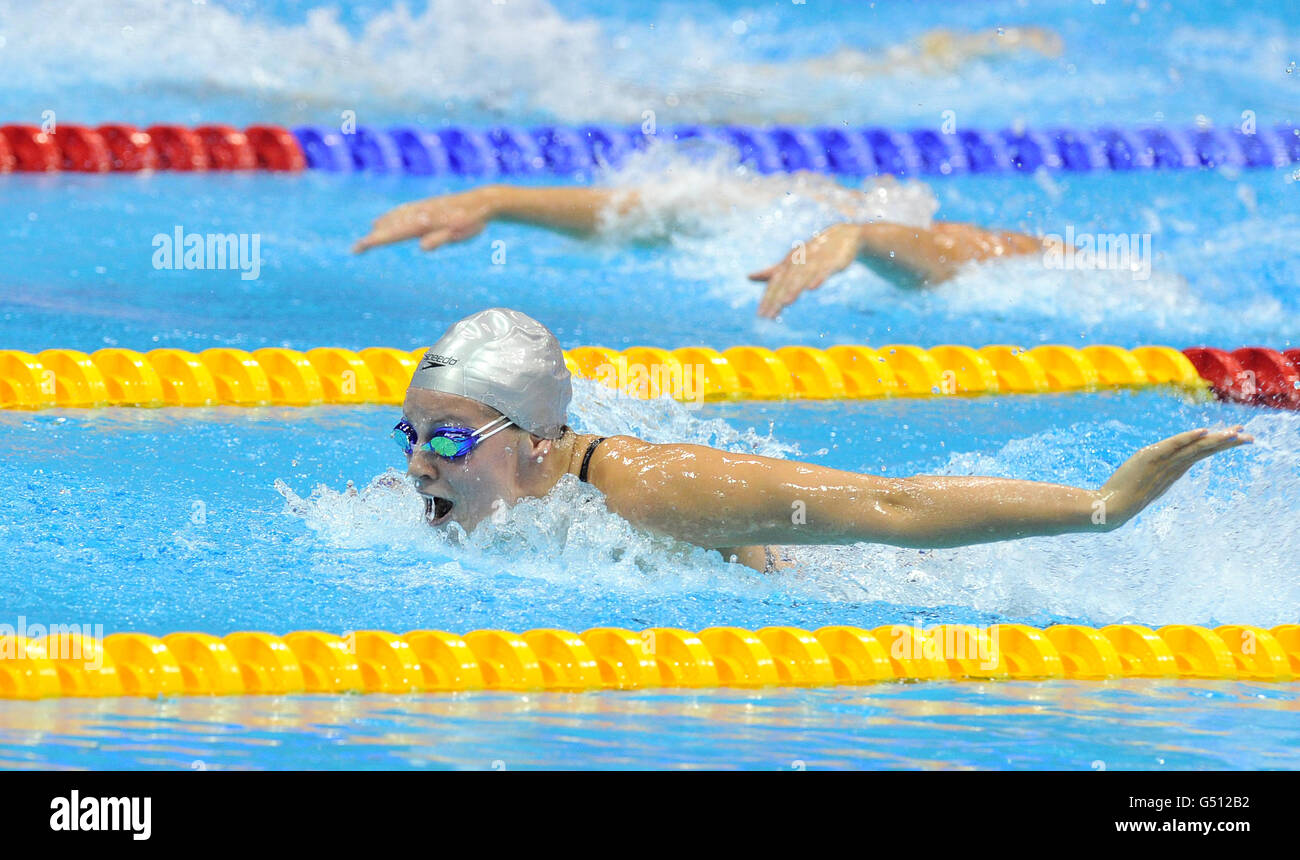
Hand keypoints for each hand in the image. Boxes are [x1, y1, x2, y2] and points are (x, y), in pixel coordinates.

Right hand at [353, 187, 496, 253]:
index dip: (375, 241)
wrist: (482, 200)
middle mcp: (419, 212)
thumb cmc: (472, 221)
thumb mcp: (459, 233)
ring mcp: (422, 207)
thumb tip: (422, 246)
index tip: (359, 247)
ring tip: (369, 235)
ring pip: (396, 216)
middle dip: (374, 236)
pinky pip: (403, 211)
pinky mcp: (427, 206)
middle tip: (356, 249)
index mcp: (424, 221)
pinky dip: (391, 216)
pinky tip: (387, 219)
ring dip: (381, 225)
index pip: (394, 233)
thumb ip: (441, 238)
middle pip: (391, 225)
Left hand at [749, 222, 862, 317]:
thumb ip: (771, 271)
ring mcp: (816, 260)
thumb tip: (749, 277)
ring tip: (786, 303)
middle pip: (786, 281)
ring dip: (794, 288)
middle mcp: (799, 260)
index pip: (775, 282)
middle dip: (777, 297)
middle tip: (768, 314)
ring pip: (803, 276)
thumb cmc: (813, 252)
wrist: (843, 236)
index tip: (761, 315)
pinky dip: (818, 278)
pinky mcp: (833, 261)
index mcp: (788, 262)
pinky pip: (825, 270)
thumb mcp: (791, 262)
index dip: (768, 298)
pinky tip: (813, 287)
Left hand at [1096, 427, 1251, 527]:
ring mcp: (1162, 464)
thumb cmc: (1121, 500)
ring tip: (1237, 433)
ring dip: (1216, 439)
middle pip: (1203, 452)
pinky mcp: (1149, 459)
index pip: (1199, 455)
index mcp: (1172, 472)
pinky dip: (1187, 438)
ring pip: (1194, 449)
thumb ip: (1154, 477)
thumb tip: (1162, 473)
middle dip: (1226, 444)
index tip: (1236, 438)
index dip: (1218, 446)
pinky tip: (1204, 432)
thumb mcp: (1142, 485)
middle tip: (1250, 438)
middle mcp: (1172, 468)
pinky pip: (1172, 446)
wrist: (1109, 510)